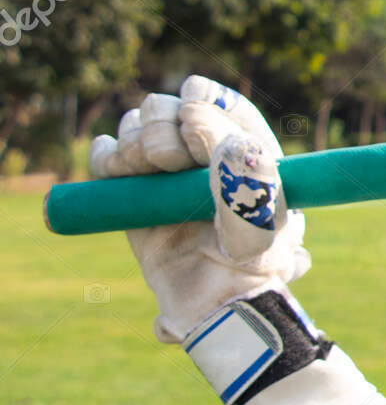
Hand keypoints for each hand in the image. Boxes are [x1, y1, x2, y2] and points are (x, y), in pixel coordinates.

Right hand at [89, 75, 310, 343]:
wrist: (214, 304)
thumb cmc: (251, 265)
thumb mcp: (260, 219)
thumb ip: (242, 172)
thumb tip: (202, 120)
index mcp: (251, 153)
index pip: (227, 107)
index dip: (207, 100)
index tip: (191, 108)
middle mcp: (209, 156)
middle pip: (176, 108)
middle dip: (166, 128)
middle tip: (170, 163)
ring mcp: (169, 171)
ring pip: (142, 122)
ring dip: (138, 142)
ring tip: (150, 173)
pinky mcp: (132, 189)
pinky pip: (108, 151)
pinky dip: (107, 155)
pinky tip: (121, 173)